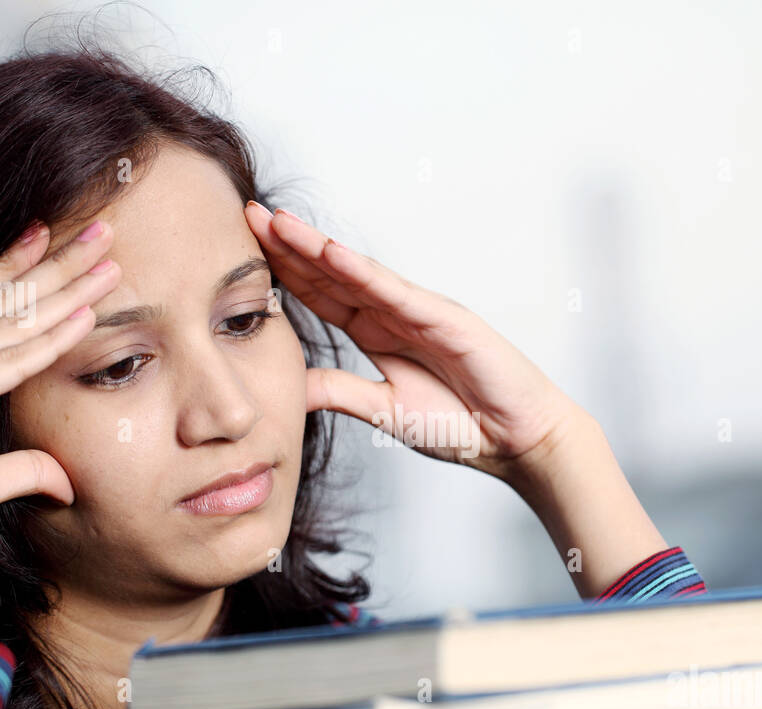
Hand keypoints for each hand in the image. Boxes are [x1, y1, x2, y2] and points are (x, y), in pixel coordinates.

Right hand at [0, 220, 122, 564]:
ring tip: (107, 256)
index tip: (46, 240)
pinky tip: (86, 314)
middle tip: (99, 232)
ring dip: (65, 286)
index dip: (11, 270)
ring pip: (10, 320)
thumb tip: (64, 483)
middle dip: (54, 263)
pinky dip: (50, 337)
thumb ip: (18, 473)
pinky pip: (7, 362)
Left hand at [243, 202, 587, 482]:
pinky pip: (396, 292)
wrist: (517, 441)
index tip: (243, 251)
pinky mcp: (446, 319)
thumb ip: (339, 392)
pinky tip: (330, 252)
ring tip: (278, 222)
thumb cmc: (462, 426)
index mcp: (379, 335)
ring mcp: (420, 312)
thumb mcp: (384, 410)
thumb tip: (291, 386)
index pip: (323, 296)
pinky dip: (362, 271)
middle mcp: (396, 315)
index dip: (286, 272)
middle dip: (290, 245)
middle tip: (247, 213)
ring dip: (316, 247)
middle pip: (332, 274)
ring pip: (358, 273)